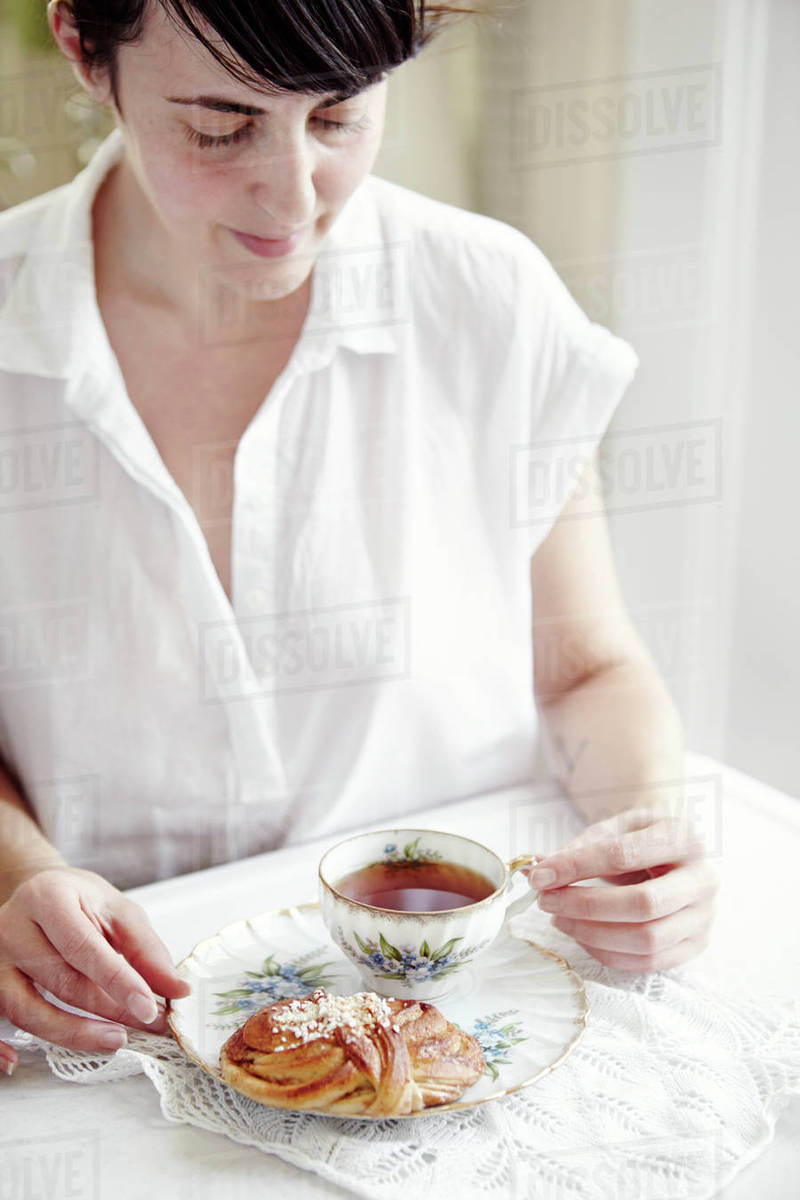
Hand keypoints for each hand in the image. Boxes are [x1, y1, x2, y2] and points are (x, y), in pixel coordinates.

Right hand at [0, 866, 190, 1074]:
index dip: (118, 982)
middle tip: (149, 1024)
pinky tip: (17, 1063)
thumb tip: (175, 989)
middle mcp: (13, 928)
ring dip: (75, 1033)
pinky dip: (0, 1049)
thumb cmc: (80, 902)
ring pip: (30, 1009)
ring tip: (116, 1039)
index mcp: (48, 898)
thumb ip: (147, 949)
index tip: (149, 1007)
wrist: (37, 892)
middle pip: (61, 982)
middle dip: (109, 1009)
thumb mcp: (119, 912)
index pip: (84, 947)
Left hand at [527, 806, 719, 971]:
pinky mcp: (696, 945)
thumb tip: (535, 868)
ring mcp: (704, 916)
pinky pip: (649, 962)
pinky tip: (582, 936)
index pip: (623, 854)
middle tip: (546, 901)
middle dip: (585, 906)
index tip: (539, 876)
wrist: (677, 853)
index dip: (577, 866)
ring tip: (560, 918)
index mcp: (683, 837)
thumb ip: (577, 847)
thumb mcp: (615, 828)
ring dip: (593, 934)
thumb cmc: (642, 838)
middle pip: (642, 904)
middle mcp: (703, 879)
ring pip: (647, 939)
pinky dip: (608, 954)